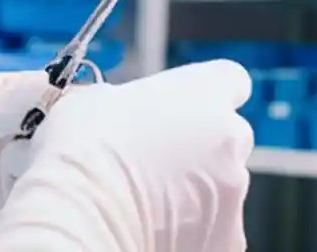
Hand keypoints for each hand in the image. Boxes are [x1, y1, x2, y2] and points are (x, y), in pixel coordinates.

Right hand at [0, 61, 254, 251]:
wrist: (83, 220)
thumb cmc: (83, 156)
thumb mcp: (93, 101)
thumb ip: (123, 101)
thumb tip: (108, 109)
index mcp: (205, 93)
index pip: (230, 79)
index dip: (205, 95)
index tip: (183, 108)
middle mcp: (231, 139)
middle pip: (225, 137)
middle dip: (198, 149)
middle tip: (154, 162)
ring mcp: (234, 192)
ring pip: (220, 186)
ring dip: (193, 191)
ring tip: (145, 203)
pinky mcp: (228, 238)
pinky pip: (214, 229)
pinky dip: (191, 231)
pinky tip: (152, 229)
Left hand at [0, 71, 52, 251]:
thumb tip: (46, 83)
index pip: (31, 85)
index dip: (57, 96)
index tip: (76, 112)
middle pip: (47, 118)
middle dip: (57, 130)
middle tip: (61, 146)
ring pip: (46, 151)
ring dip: (50, 159)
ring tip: (39, 169)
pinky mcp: (3, 194)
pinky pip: (36, 183)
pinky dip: (42, 186)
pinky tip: (38, 190)